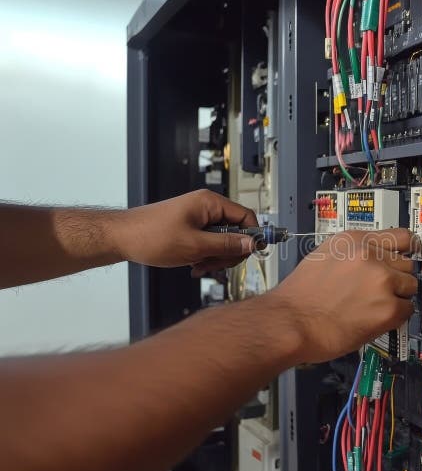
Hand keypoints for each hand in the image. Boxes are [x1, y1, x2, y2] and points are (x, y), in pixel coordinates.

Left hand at [113, 189, 257, 274]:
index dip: (252, 236)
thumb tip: (251, 244)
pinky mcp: (190, 228)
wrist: (120, 238)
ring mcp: (198, 218)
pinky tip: (193, 265)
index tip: (251, 253)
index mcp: (210, 203)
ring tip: (199, 267)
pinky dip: (204, 256)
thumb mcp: (195, 245)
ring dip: (215, 257)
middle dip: (228, 252)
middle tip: (215, 265)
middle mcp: (206, 207)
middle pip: (235, 231)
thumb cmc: (150, 236)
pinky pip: (208, 243)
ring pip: (222, 240)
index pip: (246, 217)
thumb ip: (227, 244)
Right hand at [269, 229, 418, 363]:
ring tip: (373, 307)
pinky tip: (374, 319)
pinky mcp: (388, 308)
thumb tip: (378, 257)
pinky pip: (407, 310)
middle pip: (407, 264)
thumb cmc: (300, 296)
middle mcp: (371, 256)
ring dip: (398, 297)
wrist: (289, 322)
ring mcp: (382, 281)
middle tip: (378, 291)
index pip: (402, 236)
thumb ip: (354, 253)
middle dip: (396, 278)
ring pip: (410, 287)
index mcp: (355, 240)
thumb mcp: (325, 255)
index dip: (406, 250)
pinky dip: (396, 317)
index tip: (409, 255)